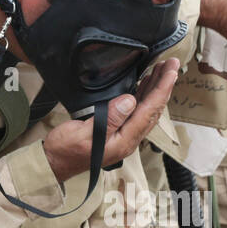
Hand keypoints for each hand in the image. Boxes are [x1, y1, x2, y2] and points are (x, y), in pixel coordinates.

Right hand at [43, 58, 179, 182]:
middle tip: (171, 64)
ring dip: (155, 89)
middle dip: (164, 85)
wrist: (54, 163)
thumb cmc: (66, 150)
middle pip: (153, 109)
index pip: (149, 110)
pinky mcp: (118, 132)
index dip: (162, 89)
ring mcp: (124, 136)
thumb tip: (130, 100)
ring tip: (161, 70)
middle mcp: (129, 139)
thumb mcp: (84, 133)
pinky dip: (143, 96)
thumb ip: (109, 119)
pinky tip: (143, 85)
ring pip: (147, 110)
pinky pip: (137, 112)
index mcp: (125, 140)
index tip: (171, 71)